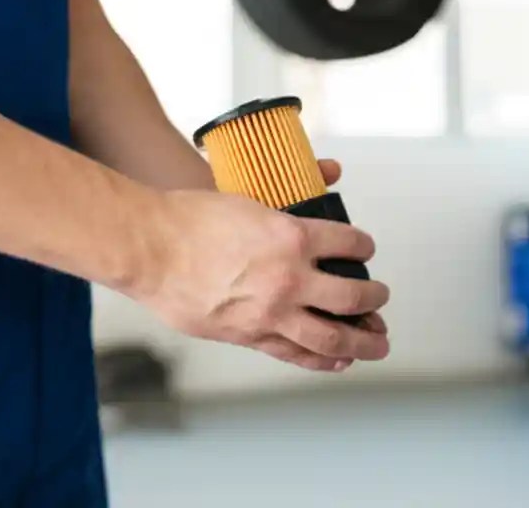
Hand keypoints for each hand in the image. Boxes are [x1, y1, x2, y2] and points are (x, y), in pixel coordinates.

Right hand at [128, 182, 389, 372]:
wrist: (148, 248)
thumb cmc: (186, 219)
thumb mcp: (244, 195)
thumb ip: (287, 192)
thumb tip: (329, 169)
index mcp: (291, 236)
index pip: (349, 244)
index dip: (363, 247)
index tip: (364, 250)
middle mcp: (289, 278)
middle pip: (354, 296)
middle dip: (375, 298)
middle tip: (380, 297)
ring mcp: (271, 311)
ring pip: (333, 335)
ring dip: (363, 340)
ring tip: (376, 341)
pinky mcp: (248, 334)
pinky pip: (296, 353)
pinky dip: (323, 359)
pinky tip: (338, 359)